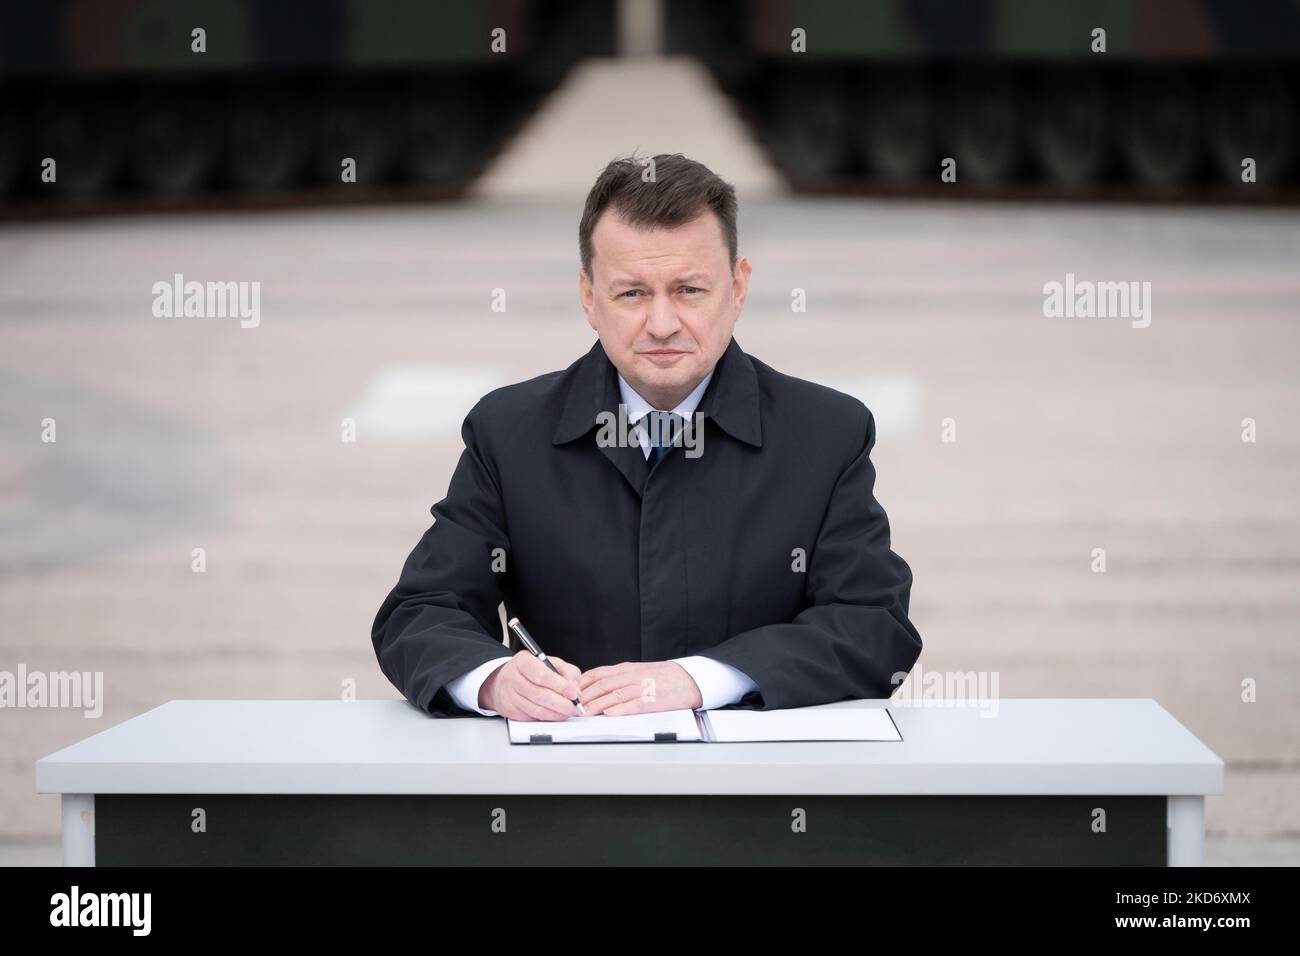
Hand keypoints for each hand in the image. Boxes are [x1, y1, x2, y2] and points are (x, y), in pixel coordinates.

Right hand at [479, 651, 582, 720]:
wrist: (505, 680)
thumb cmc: (532, 670)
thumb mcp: (551, 663)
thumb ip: (567, 672)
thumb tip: (576, 690)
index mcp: (523, 661)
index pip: (541, 675)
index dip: (560, 686)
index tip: (574, 693)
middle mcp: (512, 677)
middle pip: (539, 695)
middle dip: (561, 704)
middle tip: (574, 707)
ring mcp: (509, 695)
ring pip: (536, 710)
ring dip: (556, 714)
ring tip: (568, 712)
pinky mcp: (510, 710)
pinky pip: (531, 718)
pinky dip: (547, 718)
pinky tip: (555, 715)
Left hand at [578, 661, 702, 715]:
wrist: (688, 679)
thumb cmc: (661, 678)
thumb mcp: (636, 672)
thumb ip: (616, 679)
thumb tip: (593, 687)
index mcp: (626, 669)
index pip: (598, 674)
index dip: (582, 684)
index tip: (569, 693)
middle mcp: (632, 676)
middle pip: (603, 685)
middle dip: (585, 697)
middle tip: (572, 707)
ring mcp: (643, 687)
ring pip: (616, 694)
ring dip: (598, 704)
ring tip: (585, 713)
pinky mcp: (654, 699)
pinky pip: (635, 704)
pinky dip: (621, 709)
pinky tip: (610, 714)